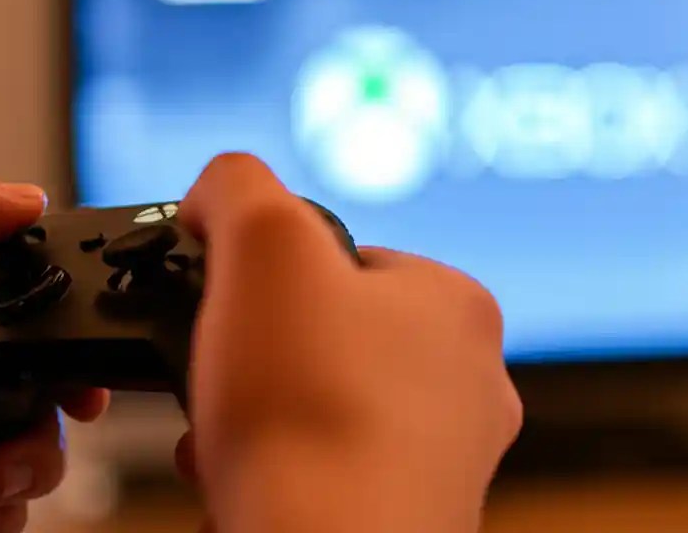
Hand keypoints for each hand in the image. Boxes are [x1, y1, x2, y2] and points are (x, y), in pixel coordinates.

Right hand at [174, 154, 521, 532]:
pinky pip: (324, 477)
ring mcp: (443, 459)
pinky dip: (276, 475)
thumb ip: (239, 187)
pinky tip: (241, 482)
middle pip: (330, 339)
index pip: (347, 258)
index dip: (269, 274)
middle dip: (260, 355)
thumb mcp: (263, 241)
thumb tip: (219, 191)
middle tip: (221, 370)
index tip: (232, 302)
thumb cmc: (313, 412)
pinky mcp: (406, 518)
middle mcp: (467, 381)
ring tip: (224, 433)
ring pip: (325, 412)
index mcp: (453, 303)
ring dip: (260, 417)